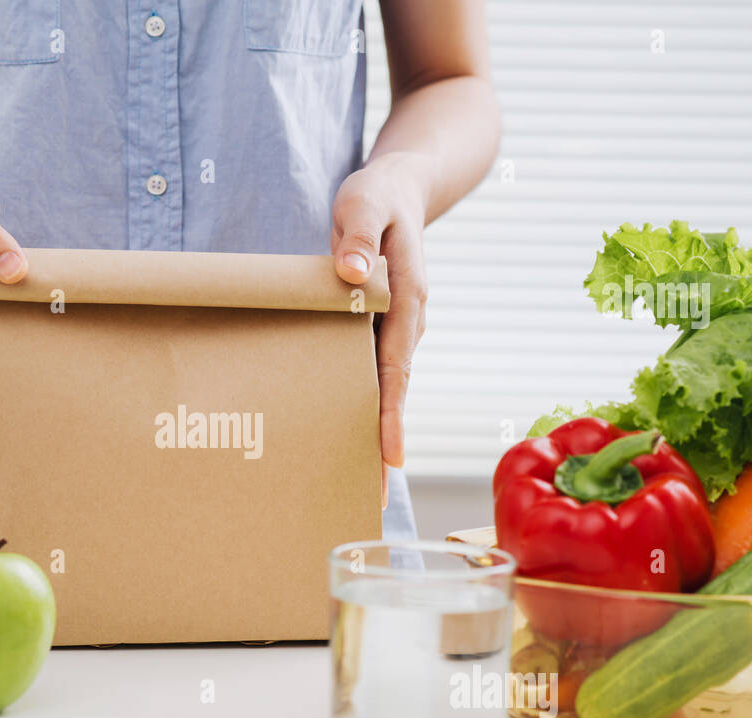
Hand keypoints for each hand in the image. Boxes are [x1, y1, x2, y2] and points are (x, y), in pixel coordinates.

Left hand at [330, 153, 428, 507]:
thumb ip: (360, 236)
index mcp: (409, 298)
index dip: (391, 414)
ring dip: (372, 430)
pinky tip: (343, 431)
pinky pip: (371, 372)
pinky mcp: (380, 327)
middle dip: (384, 443)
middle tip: (373, 495)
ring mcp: (396, 327)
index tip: (390, 458)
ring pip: (384, 387)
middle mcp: (408, 321)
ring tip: (359, 481)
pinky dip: (362, 403)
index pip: (397, 367)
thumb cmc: (379, 195)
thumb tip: (355, 277)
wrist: (401, 187)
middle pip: (394, 391)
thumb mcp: (366, 203)